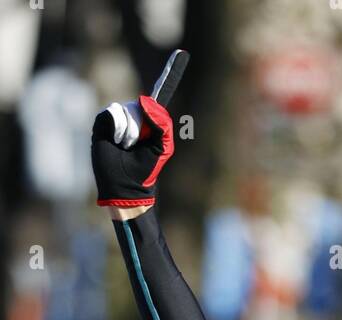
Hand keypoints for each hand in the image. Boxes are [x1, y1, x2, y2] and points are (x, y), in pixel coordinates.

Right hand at [91, 49, 188, 208]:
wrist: (124, 187)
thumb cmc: (145, 171)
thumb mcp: (162, 148)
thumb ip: (162, 124)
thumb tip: (146, 100)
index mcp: (153, 120)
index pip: (162, 93)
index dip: (170, 74)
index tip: (182, 54)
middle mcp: (136, 115)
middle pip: (141, 105)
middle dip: (141, 127)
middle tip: (138, 146)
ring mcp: (119, 118)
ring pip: (126, 109)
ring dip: (129, 133)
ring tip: (125, 147)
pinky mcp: (103, 122)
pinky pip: (112, 114)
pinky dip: (117, 130)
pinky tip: (115, 142)